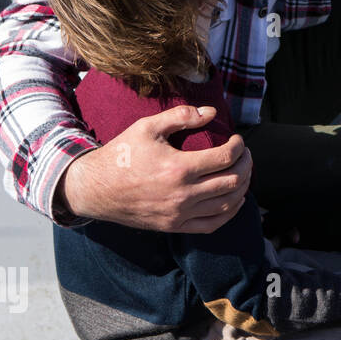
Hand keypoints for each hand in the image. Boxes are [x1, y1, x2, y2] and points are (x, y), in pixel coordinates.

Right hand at [58, 106, 252, 232]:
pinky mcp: (174, 226)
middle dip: (246, 164)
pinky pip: (212, 224)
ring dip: (243, 187)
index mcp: (178, 168)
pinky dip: (230, 212)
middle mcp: (182, 194)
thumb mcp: (147, 127)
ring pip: (228, 204)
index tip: (237, 139)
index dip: (239, 147)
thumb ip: (180, 116)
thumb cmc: (122, 154)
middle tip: (244, 154)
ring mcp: (179, 214)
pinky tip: (234, 199)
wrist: (94, 188)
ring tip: (242, 172)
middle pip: (233, 181)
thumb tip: (212, 113)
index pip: (225, 158)